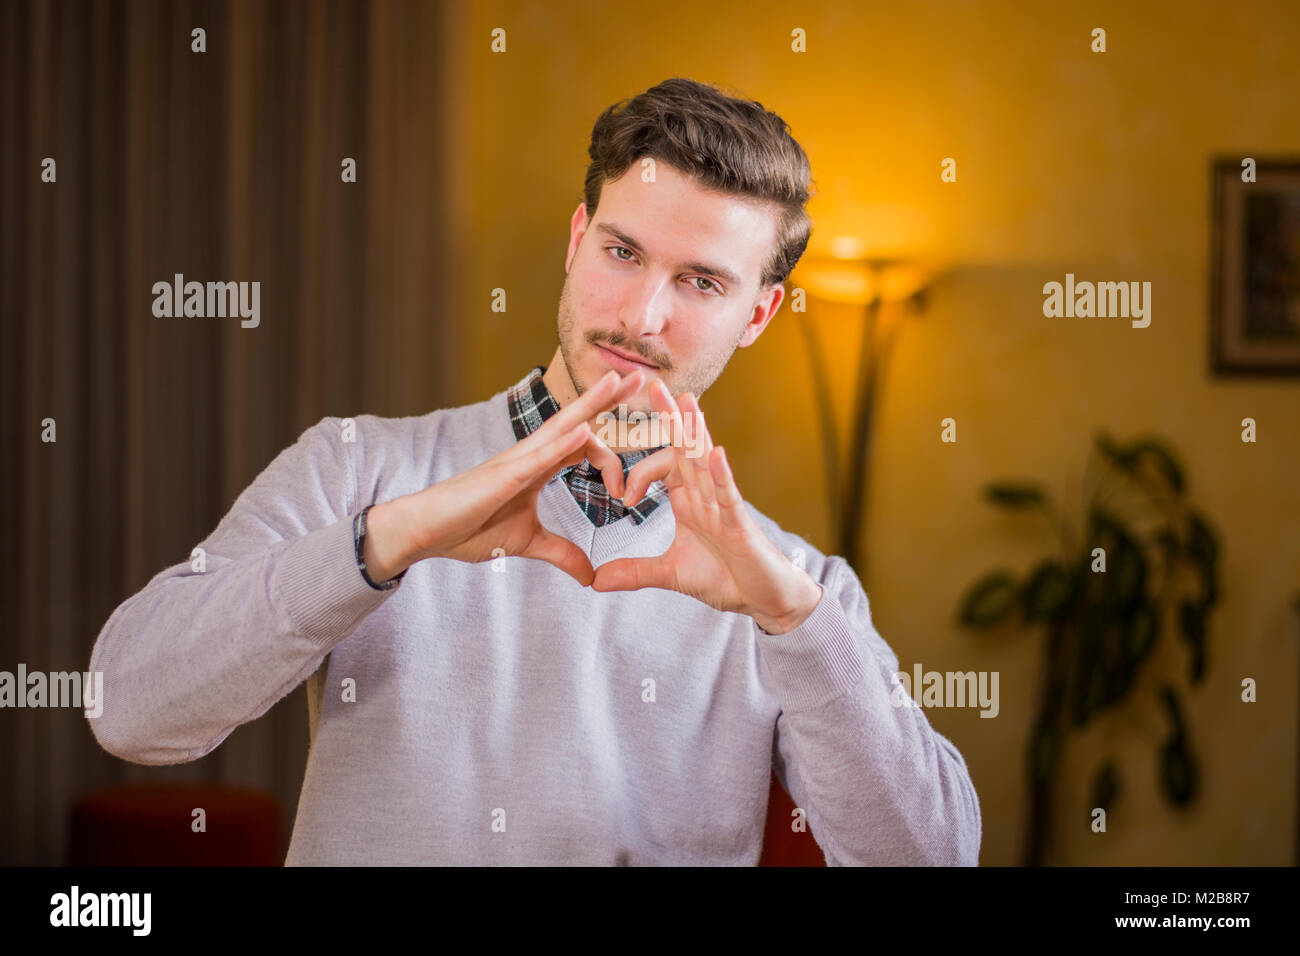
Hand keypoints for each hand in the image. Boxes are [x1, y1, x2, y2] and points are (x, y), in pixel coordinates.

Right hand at [365, 368, 645, 585]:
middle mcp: (530, 455)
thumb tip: (590, 577)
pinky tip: (583, 429)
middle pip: (576, 419)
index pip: (583, 444)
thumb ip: (562, 554)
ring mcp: (516, 461)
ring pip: (559, 426)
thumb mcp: (527, 543)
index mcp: (539, 467)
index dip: (612, 458)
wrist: (424, 531)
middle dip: (607, 398)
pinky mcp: (502, 475)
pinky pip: (537, 455)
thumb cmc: (468, 529)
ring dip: (590, 403)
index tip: (626, 488)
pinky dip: (561, 442)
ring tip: (616, 381)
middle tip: (641, 375)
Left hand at [590, 379, 822, 633]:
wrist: (762, 599)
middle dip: (670, 417)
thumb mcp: (670, 574)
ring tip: (687, 401)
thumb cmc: (724, 578)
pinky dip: (721, 474)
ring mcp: (724, 506)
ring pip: (707, 462)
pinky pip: (729, 494)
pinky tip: (713, 452)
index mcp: (690, 502)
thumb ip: (634, 572)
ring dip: (696, 432)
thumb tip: (595, 581)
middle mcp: (706, 496)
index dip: (640, 473)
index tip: (623, 495)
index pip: (663, 468)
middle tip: (653, 383)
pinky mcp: (740, 523)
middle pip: (686, 449)